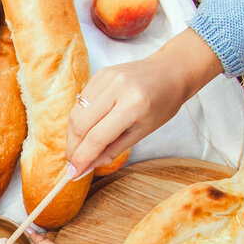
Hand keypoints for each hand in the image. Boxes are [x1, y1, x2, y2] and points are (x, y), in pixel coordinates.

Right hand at [67, 29, 222, 176]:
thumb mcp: (142, 132)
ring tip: (78, 149)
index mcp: (134, 105)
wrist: (171, 70)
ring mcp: (106, 78)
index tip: (74, 174)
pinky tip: (85, 129)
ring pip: (75, 114)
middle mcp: (118, 88)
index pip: (97, 137)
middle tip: (73, 164)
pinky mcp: (100, 73)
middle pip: (80, 125)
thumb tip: (86, 166)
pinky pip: (80, 102)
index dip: (82, 158)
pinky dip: (78, 120)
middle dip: (73, 149)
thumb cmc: (162, 103)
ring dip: (72, 136)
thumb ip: (112, 150)